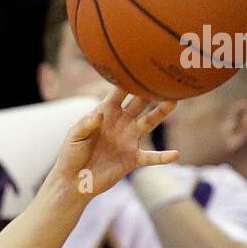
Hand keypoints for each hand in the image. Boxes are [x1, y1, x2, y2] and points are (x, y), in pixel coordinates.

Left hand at [48, 89, 177, 198]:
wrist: (74, 181)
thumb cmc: (71, 155)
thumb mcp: (74, 137)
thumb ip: (86, 124)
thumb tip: (99, 115)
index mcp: (105, 113)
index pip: (119, 93)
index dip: (127, 81)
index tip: (138, 66)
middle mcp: (120, 123)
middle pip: (139, 103)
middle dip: (150, 91)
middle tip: (162, 78)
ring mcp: (128, 140)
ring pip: (148, 123)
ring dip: (161, 113)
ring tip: (174, 101)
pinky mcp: (132, 159)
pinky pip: (151, 157)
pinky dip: (163, 157)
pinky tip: (176, 155)